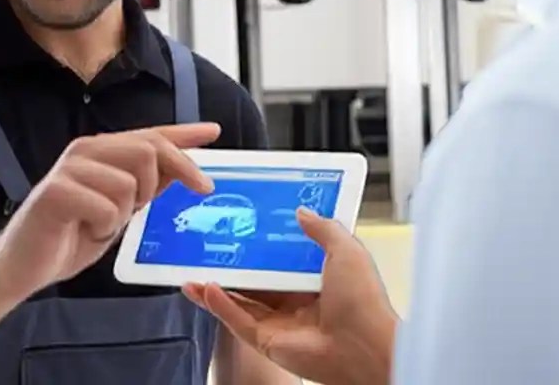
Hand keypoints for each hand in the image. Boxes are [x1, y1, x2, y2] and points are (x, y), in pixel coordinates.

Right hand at [0, 123, 219, 301]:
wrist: (24, 263)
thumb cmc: (71, 234)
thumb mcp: (120, 208)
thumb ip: (147, 184)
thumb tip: (182, 167)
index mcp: (101, 149)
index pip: (151, 136)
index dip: (184, 136)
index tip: (214, 133)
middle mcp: (86, 149)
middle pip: (148, 152)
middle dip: (152, 188)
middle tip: (131, 211)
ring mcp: (70, 167)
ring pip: (130, 185)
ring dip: (121, 216)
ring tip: (96, 224)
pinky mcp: (57, 191)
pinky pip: (108, 209)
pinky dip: (103, 229)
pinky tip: (82, 231)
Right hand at [183, 209, 399, 384]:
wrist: (363, 348)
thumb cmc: (364, 302)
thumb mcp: (347, 251)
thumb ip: (324, 229)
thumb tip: (302, 212)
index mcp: (318, 282)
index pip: (282, 262)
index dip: (262, 248)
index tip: (243, 230)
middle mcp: (298, 303)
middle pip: (256, 283)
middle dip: (232, 268)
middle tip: (211, 249)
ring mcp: (281, 324)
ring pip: (240, 302)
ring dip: (217, 287)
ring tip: (194, 271)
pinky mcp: (268, 342)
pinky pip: (238, 322)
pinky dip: (220, 306)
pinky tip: (204, 289)